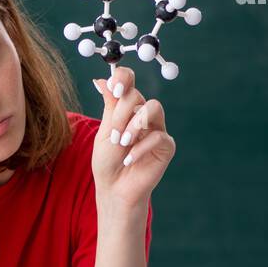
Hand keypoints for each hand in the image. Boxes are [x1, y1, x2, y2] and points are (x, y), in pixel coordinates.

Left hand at [91, 65, 174, 212]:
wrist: (114, 188)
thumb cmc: (108, 160)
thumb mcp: (104, 131)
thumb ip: (109, 106)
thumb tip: (101, 79)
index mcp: (126, 108)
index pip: (129, 81)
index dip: (124, 78)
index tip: (115, 88)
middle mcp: (143, 114)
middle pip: (139, 96)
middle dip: (123, 113)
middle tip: (114, 134)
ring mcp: (157, 128)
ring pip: (154, 108)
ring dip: (135, 125)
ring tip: (123, 143)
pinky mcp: (166, 146)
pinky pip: (159, 136)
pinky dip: (141, 147)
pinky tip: (130, 160)